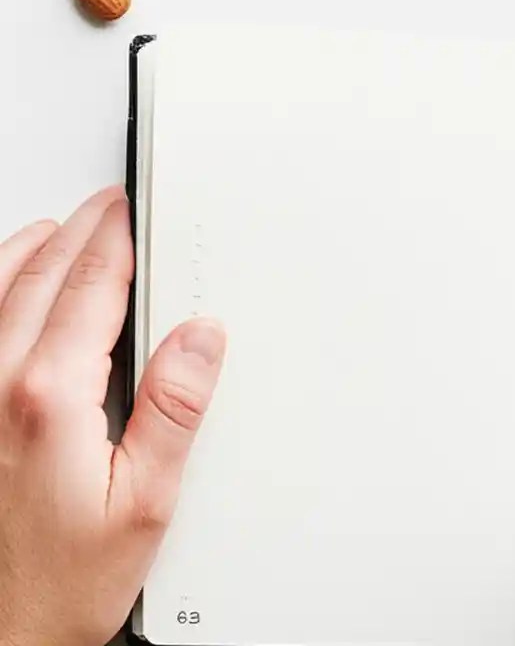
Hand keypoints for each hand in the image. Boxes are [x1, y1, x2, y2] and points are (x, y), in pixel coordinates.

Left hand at [0, 186, 226, 645]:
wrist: (2, 630)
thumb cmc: (66, 580)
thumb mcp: (148, 501)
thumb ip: (175, 410)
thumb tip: (199, 339)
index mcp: (50, 400)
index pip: (90, 293)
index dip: (114, 245)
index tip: (128, 214)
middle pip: (38, 280)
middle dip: (77, 233)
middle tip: (106, 206)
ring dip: (30, 250)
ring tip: (61, 226)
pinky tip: (9, 285)